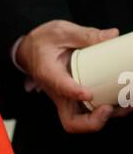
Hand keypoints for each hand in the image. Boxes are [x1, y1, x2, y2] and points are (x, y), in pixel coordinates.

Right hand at [15, 20, 132, 132]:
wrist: (30, 51)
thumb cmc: (42, 42)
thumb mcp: (61, 31)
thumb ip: (86, 35)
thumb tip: (112, 36)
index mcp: (49, 73)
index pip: (60, 87)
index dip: (74, 93)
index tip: (88, 94)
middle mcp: (58, 93)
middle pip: (70, 121)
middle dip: (92, 121)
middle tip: (109, 108)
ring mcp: (68, 99)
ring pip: (83, 121)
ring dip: (106, 118)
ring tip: (127, 105)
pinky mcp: (76, 99)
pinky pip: (90, 113)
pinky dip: (108, 112)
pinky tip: (125, 102)